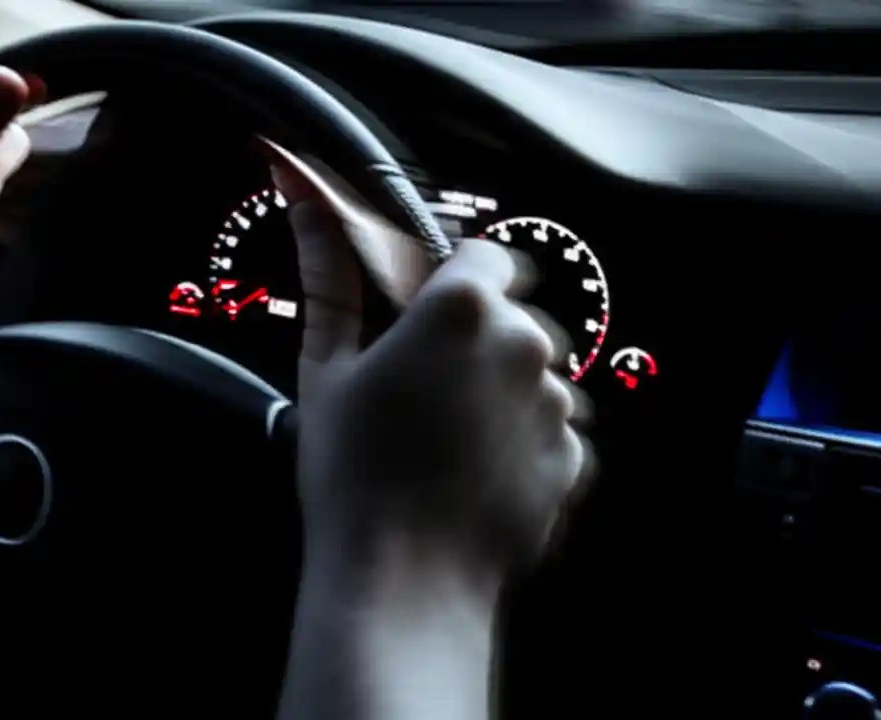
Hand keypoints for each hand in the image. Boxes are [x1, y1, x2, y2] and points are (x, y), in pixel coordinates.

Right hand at [274, 159, 590, 598]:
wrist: (403, 581)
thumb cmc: (353, 474)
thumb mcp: (326, 368)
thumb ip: (329, 276)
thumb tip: (307, 202)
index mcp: (462, 308)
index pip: (483, 254)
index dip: (454, 280)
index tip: (426, 315)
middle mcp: (524, 344)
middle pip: (510, 314)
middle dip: (475, 340)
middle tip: (423, 389)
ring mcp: (556, 403)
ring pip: (532, 371)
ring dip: (499, 390)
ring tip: (444, 439)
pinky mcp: (573, 456)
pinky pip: (550, 427)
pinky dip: (520, 439)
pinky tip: (472, 470)